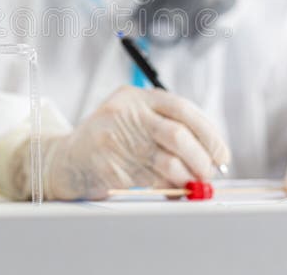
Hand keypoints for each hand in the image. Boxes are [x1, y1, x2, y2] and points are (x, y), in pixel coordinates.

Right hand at [42, 86, 229, 199]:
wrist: (65, 159)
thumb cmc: (109, 139)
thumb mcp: (133, 118)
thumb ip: (167, 127)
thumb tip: (211, 153)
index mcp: (136, 97)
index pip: (182, 109)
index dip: (208, 133)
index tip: (221, 154)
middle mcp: (125, 114)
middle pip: (177, 136)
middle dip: (201, 159)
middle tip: (209, 173)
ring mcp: (114, 140)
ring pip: (166, 163)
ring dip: (187, 178)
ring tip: (192, 184)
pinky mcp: (108, 167)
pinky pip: (149, 182)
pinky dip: (167, 189)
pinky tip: (170, 190)